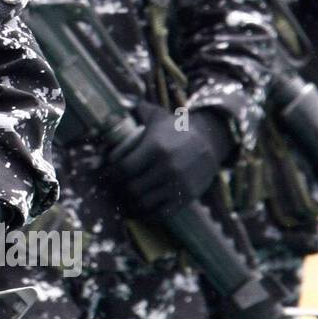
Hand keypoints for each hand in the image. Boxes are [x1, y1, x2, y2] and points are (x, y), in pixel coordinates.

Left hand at [108, 101, 233, 221]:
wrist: (210, 141)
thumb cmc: (175, 129)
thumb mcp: (156, 116)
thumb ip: (134, 110)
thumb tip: (114, 103)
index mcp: (156, 147)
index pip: (123, 168)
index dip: (110, 172)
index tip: (107, 172)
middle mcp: (167, 167)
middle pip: (131, 188)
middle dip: (118, 188)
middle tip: (113, 187)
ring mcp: (178, 184)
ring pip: (143, 203)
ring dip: (130, 203)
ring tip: (123, 199)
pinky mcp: (187, 197)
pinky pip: (161, 214)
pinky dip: (146, 215)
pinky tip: (138, 210)